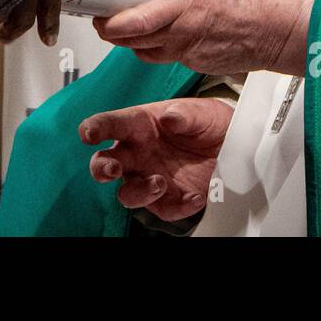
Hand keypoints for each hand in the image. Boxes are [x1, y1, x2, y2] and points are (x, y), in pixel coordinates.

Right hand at [81, 98, 232, 222]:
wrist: (232, 143)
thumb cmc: (207, 122)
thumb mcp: (201, 111)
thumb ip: (184, 113)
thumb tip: (170, 118)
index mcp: (138, 125)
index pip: (110, 124)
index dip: (95, 127)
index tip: (88, 133)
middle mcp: (137, 153)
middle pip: (105, 163)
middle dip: (102, 168)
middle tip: (112, 169)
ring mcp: (150, 177)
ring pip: (128, 193)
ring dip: (138, 192)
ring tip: (159, 183)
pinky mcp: (170, 198)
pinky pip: (165, 209)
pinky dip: (178, 207)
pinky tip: (194, 197)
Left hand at [94, 0, 313, 75]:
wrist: (295, 33)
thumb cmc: (268, 1)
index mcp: (187, 8)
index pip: (135, 23)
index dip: (110, 24)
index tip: (98, 16)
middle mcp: (185, 37)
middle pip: (134, 43)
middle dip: (116, 34)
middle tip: (106, 19)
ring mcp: (194, 55)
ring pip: (151, 55)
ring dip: (136, 43)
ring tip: (132, 26)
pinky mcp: (205, 66)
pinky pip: (173, 59)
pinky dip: (162, 47)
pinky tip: (168, 32)